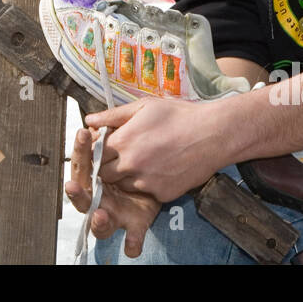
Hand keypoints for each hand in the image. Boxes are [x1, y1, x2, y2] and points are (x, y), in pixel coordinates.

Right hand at [64, 126, 161, 258]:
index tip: (82, 137)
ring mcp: (115, 212)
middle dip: (77, 194)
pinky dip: (131, 244)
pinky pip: (131, 238)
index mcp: (95, 175)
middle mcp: (100, 196)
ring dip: (98, 222)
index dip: (80, 152)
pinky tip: (132, 247)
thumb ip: (111, 128)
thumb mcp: (129, 135)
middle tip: (73, 186)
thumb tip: (91, 121)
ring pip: (99, 224)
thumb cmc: (143, 152)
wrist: (170, 167)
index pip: (81, 165)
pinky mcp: (134, 224)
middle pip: (82, 198)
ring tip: (102, 215)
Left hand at [86, 97, 229, 202]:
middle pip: (105, 174)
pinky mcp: (161, 194)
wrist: (213, 134)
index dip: (99, 151)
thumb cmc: (180, 116)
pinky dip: (149, 184)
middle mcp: (131, 165)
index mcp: (123, 142)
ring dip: (128, 176)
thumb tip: (89, 120)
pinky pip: (146, 193)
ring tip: (146, 160)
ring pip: (124, 185)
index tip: (107, 147)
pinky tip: (162, 168)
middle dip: (110, 167)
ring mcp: (146, 182)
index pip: (95, 154)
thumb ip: (112, 115)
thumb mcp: (144, 106)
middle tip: (125, 156)